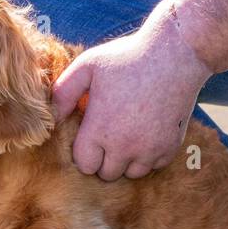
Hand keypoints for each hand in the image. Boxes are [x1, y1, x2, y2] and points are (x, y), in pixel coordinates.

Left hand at [50, 15, 212, 181]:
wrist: (175, 55)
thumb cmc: (128, 58)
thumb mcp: (88, 66)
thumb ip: (63, 93)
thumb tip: (53, 118)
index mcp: (100, 130)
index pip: (85, 164)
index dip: (85, 151)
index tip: (91, 134)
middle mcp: (124, 147)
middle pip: (107, 173)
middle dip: (105, 158)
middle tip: (110, 133)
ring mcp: (150, 150)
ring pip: (132, 173)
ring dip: (128, 160)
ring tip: (129, 134)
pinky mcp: (170, 147)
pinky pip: (155, 165)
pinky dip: (150, 155)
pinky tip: (148, 131)